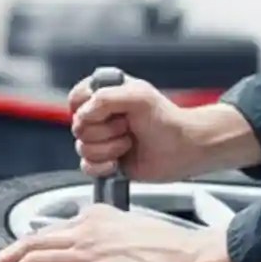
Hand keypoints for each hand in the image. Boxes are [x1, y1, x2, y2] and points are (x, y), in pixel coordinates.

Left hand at [0, 204, 248, 261]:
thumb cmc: (175, 251)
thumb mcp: (132, 227)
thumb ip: (105, 232)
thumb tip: (88, 243)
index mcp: (94, 217)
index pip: (45, 230)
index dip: (19, 248)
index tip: (7, 261)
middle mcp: (86, 232)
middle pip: (27, 244)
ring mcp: (89, 256)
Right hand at [69, 76, 260, 180]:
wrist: (184, 148)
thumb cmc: (166, 119)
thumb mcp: (137, 96)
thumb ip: (104, 98)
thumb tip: (82, 116)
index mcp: (104, 94)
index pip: (76, 99)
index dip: (88, 109)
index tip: (109, 111)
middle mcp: (99, 117)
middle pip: (78, 127)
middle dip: (105, 131)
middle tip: (128, 127)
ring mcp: (101, 140)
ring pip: (82, 148)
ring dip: (109, 149)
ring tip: (129, 143)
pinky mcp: (104, 162)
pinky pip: (86, 167)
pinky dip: (102, 167)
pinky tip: (119, 162)